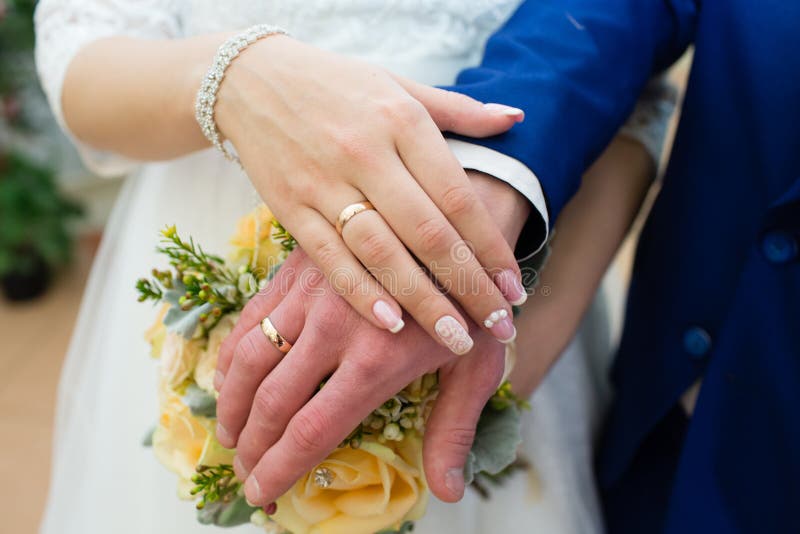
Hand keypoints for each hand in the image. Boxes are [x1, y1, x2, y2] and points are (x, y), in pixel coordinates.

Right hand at [214, 172, 530, 504]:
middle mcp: (335, 328)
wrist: (454, 225)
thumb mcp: (475, 367)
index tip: (263, 494)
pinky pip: (250, 318)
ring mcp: (311, 295)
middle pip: (273, 403)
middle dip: (252, 447)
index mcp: (376, 361)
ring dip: (231, 405)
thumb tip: (445, 492)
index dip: (281, 469)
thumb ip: (453, 428)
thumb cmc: (469, 303)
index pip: (312, 430)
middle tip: (245, 474)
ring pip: (251, 359)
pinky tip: (227, 380)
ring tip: (227, 436)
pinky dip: (232, 354)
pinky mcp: (298, 271)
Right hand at [215, 35, 527, 351]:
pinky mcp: (290, 207)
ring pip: (381, 253)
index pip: (457, 197)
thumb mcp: (400, 85)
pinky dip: (359, 292)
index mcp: (402, 122)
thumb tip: (516, 117)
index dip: (490, 247)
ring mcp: (324, 184)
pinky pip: (329, 258)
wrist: (250, 79)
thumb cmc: (336, 83)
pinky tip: (390, 323)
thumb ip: (459, 109)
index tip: (516, 286)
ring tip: (456, 338)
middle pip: (428, 234)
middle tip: (500, 326)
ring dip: (422, 301)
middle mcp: (366, 155)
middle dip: (469, 286)